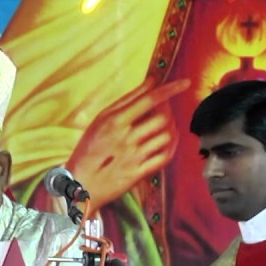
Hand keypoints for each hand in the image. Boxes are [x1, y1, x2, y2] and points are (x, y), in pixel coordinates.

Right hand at [66, 77, 188, 205]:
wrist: (80, 183)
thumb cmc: (88, 148)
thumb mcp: (101, 119)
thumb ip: (127, 100)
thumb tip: (151, 82)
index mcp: (114, 121)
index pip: (149, 100)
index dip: (170, 89)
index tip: (185, 83)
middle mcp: (126, 138)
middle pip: (162, 118)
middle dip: (167, 112)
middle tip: (162, 112)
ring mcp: (134, 156)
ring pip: (167, 137)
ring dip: (170, 130)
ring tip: (161, 129)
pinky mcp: (139, 173)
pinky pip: (165, 157)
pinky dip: (171, 147)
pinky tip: (165, 143)